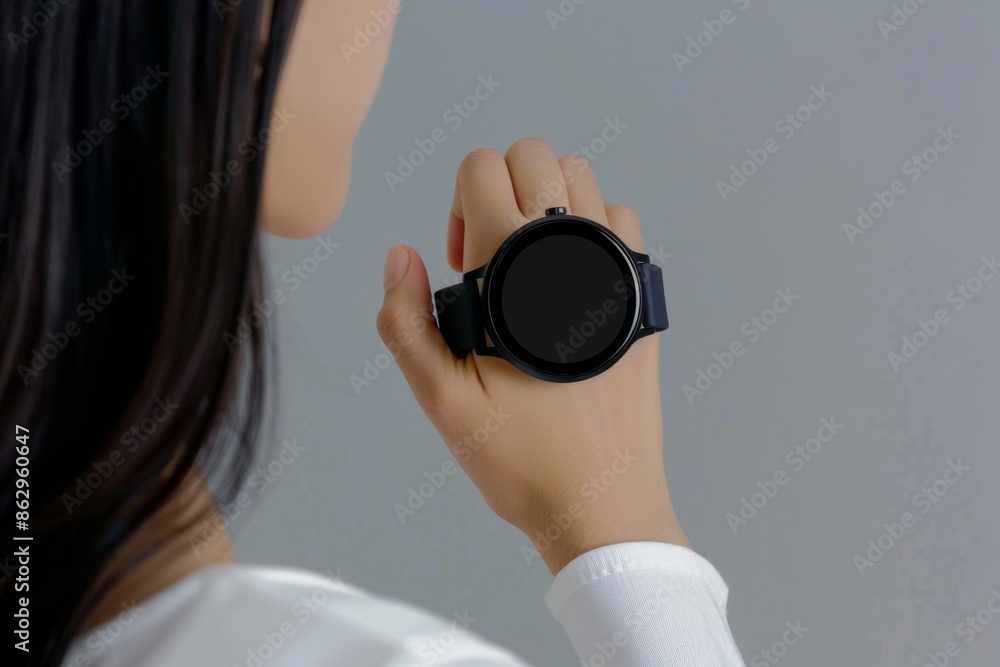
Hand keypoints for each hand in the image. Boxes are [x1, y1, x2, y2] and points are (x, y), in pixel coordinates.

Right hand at [377, 138, 688, 573]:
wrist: (604, 503)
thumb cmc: (524, 460)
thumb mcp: (442, 400)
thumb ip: (405, 322)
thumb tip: (399, 256)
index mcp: (519, 270)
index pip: (483, 167)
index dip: (458, 206)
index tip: (463, 265)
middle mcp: (576, 254)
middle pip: (533, 154)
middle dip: (499, 189)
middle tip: (492, 263)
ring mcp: (619, 269)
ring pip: (581, 177)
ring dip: (546, 203)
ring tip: (532, 269)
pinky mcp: (643, 293)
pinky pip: (622, 222)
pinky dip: (592, 230)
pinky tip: (572, 283)